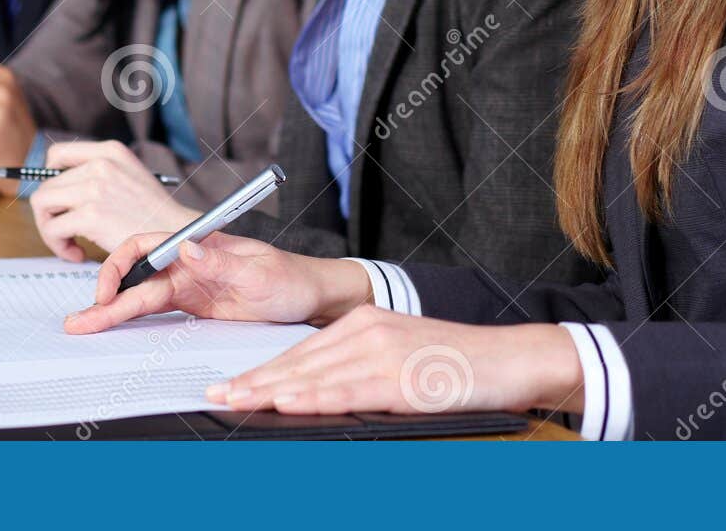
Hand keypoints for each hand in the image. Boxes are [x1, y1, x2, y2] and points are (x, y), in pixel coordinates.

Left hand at [28, 140, 193, 260]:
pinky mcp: (91, 215)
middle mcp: (101, 164)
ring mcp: (95, 188)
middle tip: (66, 233)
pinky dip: (59, 245)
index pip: (57, 153)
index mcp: (110, 151)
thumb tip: (59, 187)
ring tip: (69, 243)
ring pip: (42, 205)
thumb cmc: (153, 213)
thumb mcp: (128, 176)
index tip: (56, 199)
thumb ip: (98, 173)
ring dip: (50, 229)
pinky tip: (77, 253)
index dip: (49, 178)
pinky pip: (53, 229)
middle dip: (50, 214)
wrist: (174, 234)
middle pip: (46, 185)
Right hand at [63, 231, 371, 333]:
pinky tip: (112, 326)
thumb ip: (220, 262)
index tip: (110, 292)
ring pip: (141, 295)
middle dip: (106, 294)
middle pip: (136, 273)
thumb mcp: (258, 272)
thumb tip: (185, 247)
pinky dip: (132, 319)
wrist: (309, 298)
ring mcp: (189, 283)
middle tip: (82, 319)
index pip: (148, 245)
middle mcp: (189, 262)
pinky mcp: (193, 304)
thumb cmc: (290, 277)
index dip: (122, 266)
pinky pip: (155, 310)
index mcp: (200, 244)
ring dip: (112, 310)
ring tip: (84, 326)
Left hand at [204, 309, 584, 416]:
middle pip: (299, 361)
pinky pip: (347, 390)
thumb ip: (358, 370)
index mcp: (364, 322)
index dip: (262, 370)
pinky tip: (288, 403)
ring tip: (236, 402)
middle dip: (254, 380)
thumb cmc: (455, 365)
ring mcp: (383, 351)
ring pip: (314, 375)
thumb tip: (312, 395)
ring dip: (271, 391)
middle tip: (216, 395)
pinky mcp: (400, 378)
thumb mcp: (398, 357)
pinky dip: (313, 398)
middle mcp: (368, 329)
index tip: (229, 384)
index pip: (301, 351)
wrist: (509, 360)